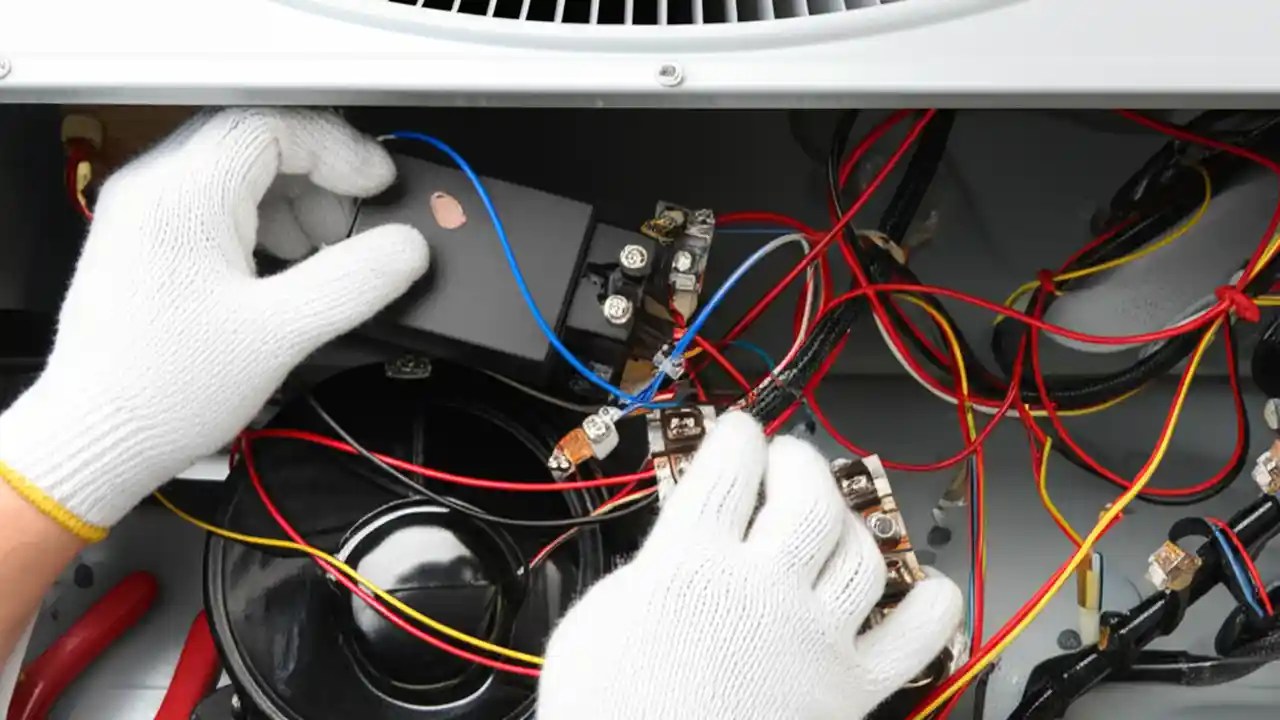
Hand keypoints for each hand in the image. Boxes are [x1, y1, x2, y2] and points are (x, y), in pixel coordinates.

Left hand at [0, 108, 428, 541]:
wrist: (98, 436)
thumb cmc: (166, 386)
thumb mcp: (281, 332)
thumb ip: (354, 281)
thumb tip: (407, 248)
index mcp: (184, 192)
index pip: (275, 128)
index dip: (340, 151)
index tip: (378, 185)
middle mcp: (156, 187)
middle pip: (257, 143)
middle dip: (319, 179)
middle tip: (355, 224)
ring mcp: (145, 212)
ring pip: (237, 171)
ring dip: (293, 201)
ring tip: (322, 252)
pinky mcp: (145, 241)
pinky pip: (214, 203)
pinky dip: (262, 220)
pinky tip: (283, 267)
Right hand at [539, 413, 962, 719]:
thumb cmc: (608, 714)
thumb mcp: (592, 625)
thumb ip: (643, 572)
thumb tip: (675, 547)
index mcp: (689, 565)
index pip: (729, 467)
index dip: (738, 436)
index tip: (739, 433)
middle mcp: (761, 589)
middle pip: (807, 495)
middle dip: (799, 462)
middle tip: (787, 461)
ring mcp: (812, 637)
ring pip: (860, 549)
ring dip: (850, 520)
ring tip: (834, 515)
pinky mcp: (847, 689)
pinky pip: (914, 638)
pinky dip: (930, 608)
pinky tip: (925, 588)